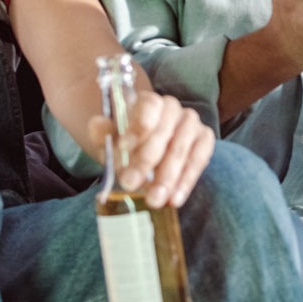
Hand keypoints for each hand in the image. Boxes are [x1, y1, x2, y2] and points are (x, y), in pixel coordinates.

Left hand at [86, 82, 214, 208]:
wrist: (149, 153)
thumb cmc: (129, 145)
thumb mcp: (112, 140)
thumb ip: (103, 133)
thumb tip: (97, 124)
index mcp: (149, 101)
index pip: (149, 106)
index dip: (138, 126)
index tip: (123, 148)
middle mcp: (173, 108)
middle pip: (163, 132)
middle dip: (145, 161)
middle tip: (130, 184)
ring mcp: (192, 123)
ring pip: (181, 149)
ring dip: (167, 177)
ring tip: (154, 199)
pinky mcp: (205, 140)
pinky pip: (199, 161)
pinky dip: (186, 182)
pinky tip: (175, 199)